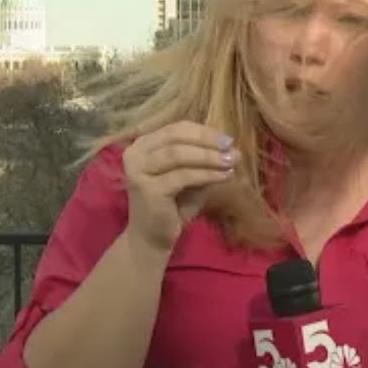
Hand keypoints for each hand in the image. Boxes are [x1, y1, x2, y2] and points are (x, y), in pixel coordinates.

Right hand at [121, 120, 238, 251]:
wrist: (152, 238)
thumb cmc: (172, 206)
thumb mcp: (190, 177)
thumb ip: (203, 161)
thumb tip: (230, 148)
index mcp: (143, 145)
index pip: (176, 129)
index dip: (203, 131)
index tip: (228, 139)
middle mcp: (135, 154)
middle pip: (175, 137)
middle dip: (207, 141)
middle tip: (231, 147)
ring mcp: (139, 171)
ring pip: (178, 154)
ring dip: (209, 156)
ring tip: (231, 161)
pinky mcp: (148, 189)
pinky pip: (183, 176)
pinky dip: (207, 174)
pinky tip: (224, 176)